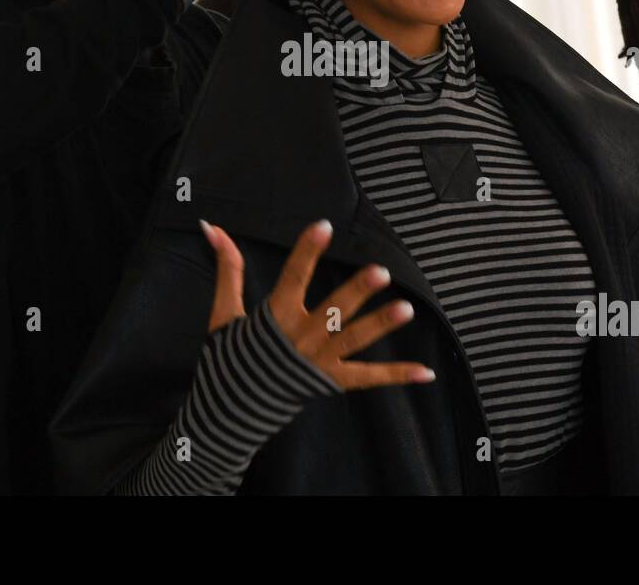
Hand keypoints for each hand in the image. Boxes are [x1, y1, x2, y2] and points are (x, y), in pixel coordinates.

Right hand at [201, 219, 435, 390]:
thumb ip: (228, 268)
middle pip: (332, 312)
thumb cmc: (227, 359)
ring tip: (406, 309)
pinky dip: (397, 376)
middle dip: (356, 293)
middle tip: (380, 272)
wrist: (228, 411)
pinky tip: (425, 372)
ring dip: (380, 325)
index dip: (307, 251)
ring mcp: (319, 362)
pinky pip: (368, 378)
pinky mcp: (332, 383)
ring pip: (354, 340)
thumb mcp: (223, 312)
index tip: (324, 226)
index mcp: (275, 318)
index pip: (293, 277)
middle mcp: (300, 339)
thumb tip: (213, 228)